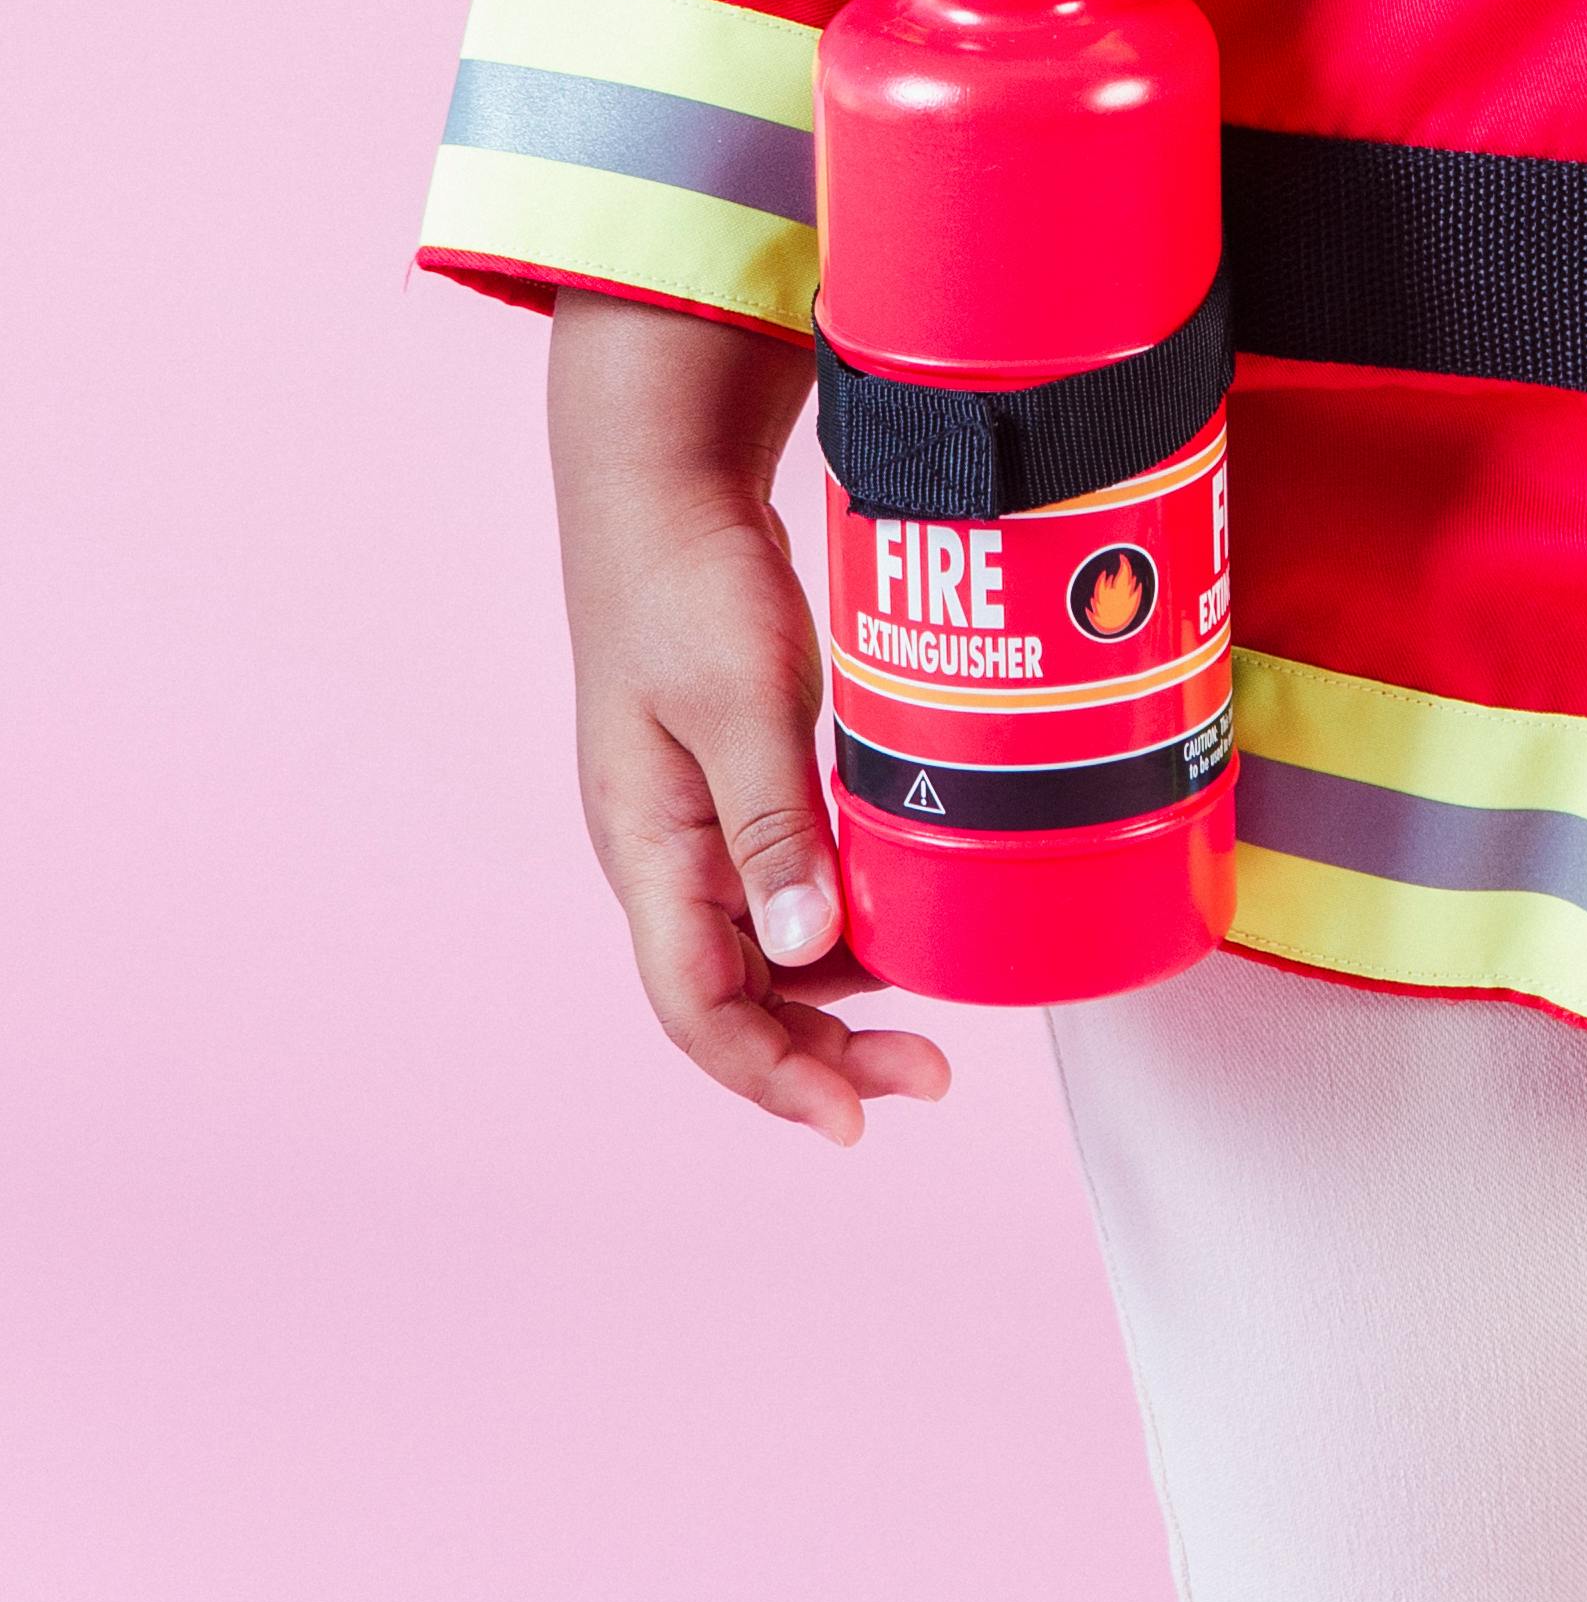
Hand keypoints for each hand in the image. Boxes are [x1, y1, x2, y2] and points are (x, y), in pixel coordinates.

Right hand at [546, 287, 952, 1147]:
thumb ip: (771, 824)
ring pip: (761, 954)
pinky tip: (898, 926)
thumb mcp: (738, 700)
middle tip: (927, 1077)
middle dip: (821, 1055)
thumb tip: (805, 950)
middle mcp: (663, 856)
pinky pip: (781, 891)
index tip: (859, 1116)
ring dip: (834, 1001)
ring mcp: (693, 826)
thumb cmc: (688, 581)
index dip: (774, 1076)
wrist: (664, 485)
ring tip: (926, 1026)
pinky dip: (838, 927)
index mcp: (645, 849)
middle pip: (734, 999)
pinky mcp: (731, 788)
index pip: (698, 1008)